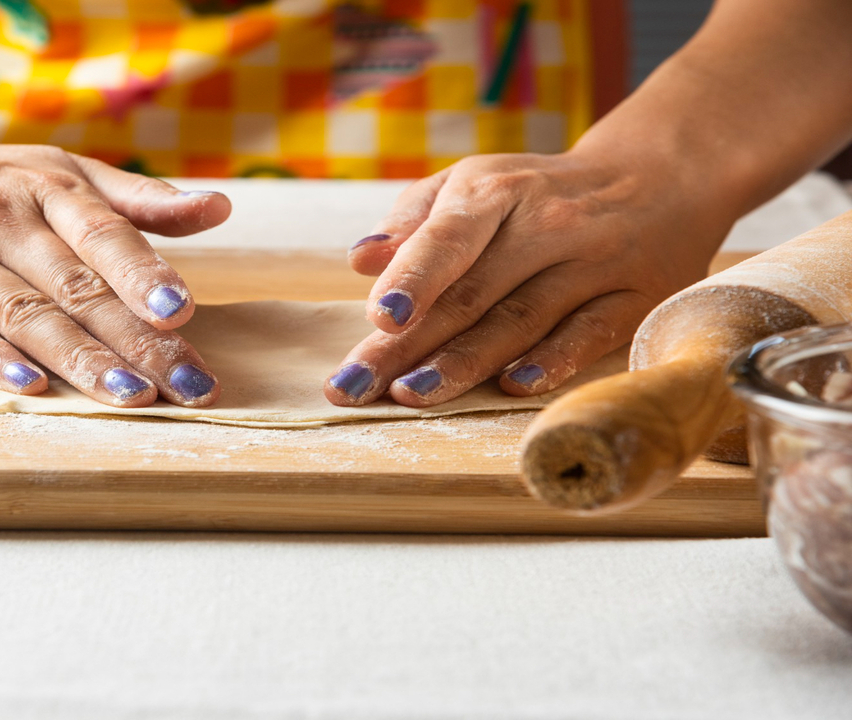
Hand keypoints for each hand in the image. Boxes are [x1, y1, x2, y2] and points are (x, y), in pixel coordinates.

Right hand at [0, 124, 230, 406]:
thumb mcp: (52, 171)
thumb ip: (134, 200)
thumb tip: (220, 210)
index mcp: (43, 187)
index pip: (103, 233)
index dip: (143, 273)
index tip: (182, 313)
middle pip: (76, 286)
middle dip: (137, 340)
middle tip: (188, 384)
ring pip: (24, 312)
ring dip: (80, 358)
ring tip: (131, 396)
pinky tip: (29, 387)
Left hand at [326, 150, 732, 406]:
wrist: (658, 177)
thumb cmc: (537, 193)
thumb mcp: (475, 185)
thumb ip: (414, 220)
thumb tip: (361, 258)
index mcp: (496, 191)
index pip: (449, 237)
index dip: (413, 278)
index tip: (379, 318)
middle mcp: (547, 223)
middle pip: (470, 294)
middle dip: (407, 346)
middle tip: (354, 387)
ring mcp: (595, 262)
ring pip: (521, 319)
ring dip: (465, 363)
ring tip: (411, 395)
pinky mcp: (635, 296)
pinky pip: (590, 333)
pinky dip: (553, 361)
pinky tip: (512, 386)